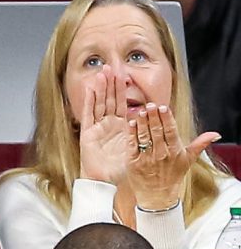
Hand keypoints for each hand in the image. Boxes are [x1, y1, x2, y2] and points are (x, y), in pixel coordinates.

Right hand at [78, 66, 136, 184]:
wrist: (105, 181)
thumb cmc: (121, 169)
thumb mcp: (139, 150)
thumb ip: (147, 136)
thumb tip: (159, 125)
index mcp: (121, 128)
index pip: (121, 104)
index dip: (122, 90)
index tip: (124, 75)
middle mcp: (108, 125)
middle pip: (109, 100)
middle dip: (111, 84)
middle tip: (112, 67)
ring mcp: (97, 127)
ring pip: (99, 103)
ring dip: (101, 88)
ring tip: (102, 73)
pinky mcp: (88, 132)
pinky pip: (89, 114)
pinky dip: (89, 101)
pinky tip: (91, 89)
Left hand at [124, 104, 219, 216]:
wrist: (158, 196)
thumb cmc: (173, 176)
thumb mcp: (188, 160)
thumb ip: (199, 145)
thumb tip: (215, 134)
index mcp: (176, 152)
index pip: (171, 132)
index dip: (166, 119)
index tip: (163, 107)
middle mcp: (162, 154)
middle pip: (157, 131)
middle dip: (153, 117)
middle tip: (149, 105)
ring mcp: (147, 158)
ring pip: (144, 136)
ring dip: (142, 122)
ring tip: (140, 111)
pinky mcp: (133, 161)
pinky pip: (132, 144)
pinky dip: (131, 133)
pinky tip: (130, 123)